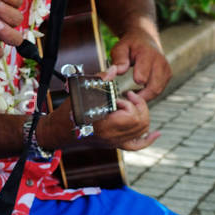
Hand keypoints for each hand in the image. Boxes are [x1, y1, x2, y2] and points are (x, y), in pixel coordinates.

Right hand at [37, 71, 156, 152]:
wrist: (59, 131)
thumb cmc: (68, 112)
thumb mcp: (81, 93)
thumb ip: (99, 80)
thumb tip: (115, 69)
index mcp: (103, 125)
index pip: (130, 115)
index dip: (128, 103)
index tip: (118, 96)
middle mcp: (111, 136)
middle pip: (140, 122)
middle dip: (138, 107)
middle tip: (128, 97)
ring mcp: (114, 142)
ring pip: (142, 130)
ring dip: (142, 115)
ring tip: (132, 106)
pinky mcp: (115, 145)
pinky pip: (136, 146)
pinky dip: (148, 140)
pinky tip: (155, 134)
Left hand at [109, 29, 171, 100]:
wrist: (144, 38)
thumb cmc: (130, 45)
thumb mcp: (120, 48)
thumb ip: (118, 60)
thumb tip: (115, 73)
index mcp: (147, 54)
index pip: (143, 76)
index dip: (132, 88)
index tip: (122, 93)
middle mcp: (160, 62)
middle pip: (153, 88)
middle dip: (140, 97)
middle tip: (126, 99)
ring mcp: (166, 69)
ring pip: (158, 90)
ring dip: (144, 96)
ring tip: (130, 95)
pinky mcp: (167, 75)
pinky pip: (160, 89)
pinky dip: (149, 94)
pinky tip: (137, 91)